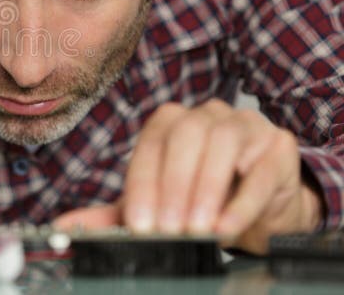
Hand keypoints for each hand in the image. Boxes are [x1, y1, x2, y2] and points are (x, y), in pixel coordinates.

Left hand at [54, 99, 322, 253]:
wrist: (258, 207)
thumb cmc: (201, 199)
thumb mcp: (156, 207)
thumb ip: (114, 214)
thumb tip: (65, 225)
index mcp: (170, 122)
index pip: (150, 145)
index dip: (143, 186)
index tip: (140, 224)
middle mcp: (205, 114)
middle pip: (185, 137)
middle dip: (174, 187)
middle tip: (170, 228)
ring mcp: (244, 124)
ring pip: (222, 144)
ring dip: (206, 190)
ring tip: (198, 228)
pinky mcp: (277, 145)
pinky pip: (259, 169)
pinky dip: (241, 202)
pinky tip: (226, 225)